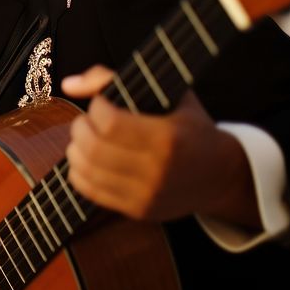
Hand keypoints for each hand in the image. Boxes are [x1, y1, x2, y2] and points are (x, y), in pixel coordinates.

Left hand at [61, 65, 259, 227]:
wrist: (221, 175)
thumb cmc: (190, 127)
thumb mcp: (169, 94)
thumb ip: (114, 79)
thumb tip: (67, 84)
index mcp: (168, 138)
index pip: (110, 123)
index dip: (95, 108)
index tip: (101, 103)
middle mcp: (158, 170)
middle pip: (94, 147)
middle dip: (80, 128)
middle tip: (87, 121)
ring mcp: (147, 194)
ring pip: (88, 170)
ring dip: (75, 149)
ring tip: (84, 139)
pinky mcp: (138, 210)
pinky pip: (91, 191)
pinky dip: (79, 171)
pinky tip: (86, 159)